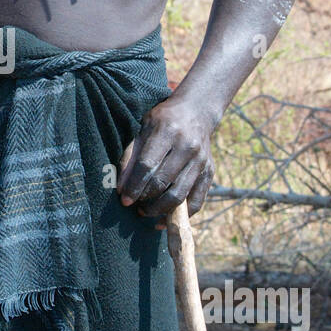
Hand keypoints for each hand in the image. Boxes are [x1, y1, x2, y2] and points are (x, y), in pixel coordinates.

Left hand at [116, 96, 215, 228]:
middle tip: (134, 206)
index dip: (134, 186)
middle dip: (145, 199)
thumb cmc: (163, 120)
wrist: (196, 111)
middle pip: (163, 182)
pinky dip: (181, 215)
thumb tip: (121, 188)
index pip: (148, 165)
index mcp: (167, 132)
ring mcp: (201, 161)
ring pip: (179, 195)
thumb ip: (131, 155)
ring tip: (145, 212)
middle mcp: (187, 147)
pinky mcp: (209, 172)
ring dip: (159, 210)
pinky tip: (165, 219)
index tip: (124, 199)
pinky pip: (196, 201)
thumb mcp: (143, 128)